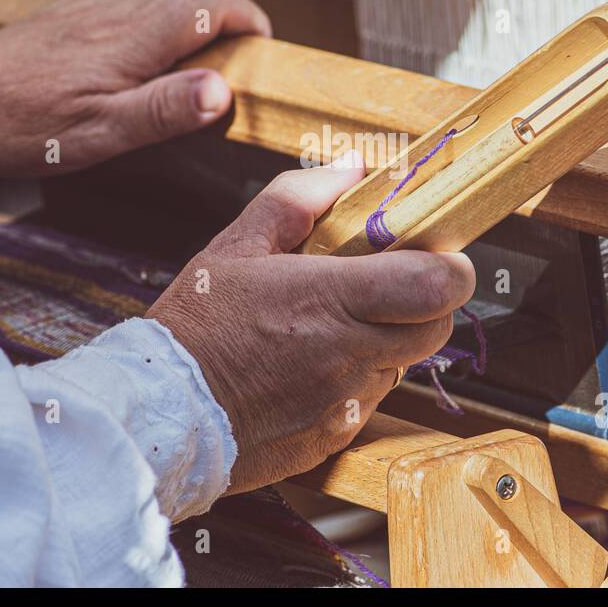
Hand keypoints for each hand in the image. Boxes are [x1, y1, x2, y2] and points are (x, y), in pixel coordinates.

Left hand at [0, 0, 270, 176]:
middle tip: (240, 51)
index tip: (261, 51)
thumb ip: (166, 110)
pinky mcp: (73, 2)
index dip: (249, 20)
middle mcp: (119, 2)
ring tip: (204, 42)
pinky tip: (149, 21)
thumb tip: (223, 90)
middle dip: (231, 8)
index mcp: (136, 33)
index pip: (215, 1)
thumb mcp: (102, 132)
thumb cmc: (25, 124)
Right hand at [147, 161, 475, 493]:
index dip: (449, 268)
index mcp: (328, 298)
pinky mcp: (335, 437)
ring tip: (331, 327)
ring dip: (387, 341)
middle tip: (386, 286)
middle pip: (438, 327)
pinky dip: (356, 379)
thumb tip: (348, 169)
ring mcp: (345, 402)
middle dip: (424, 303)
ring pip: (404, 364)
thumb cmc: (195, 326)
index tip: (430, 253)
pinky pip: (371, 400)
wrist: (159, 412)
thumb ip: (298, 198)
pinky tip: (310, 366)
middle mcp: (347, 354)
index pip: (438, 286)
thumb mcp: (236, 245)